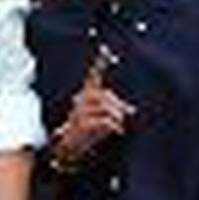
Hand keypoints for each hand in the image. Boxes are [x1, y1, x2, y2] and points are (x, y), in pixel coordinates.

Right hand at [49, 50, 131, 168]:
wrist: (67, 149)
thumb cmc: (85, 132)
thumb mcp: (100, 117)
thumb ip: (114, 110)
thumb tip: (131, 109)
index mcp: (85, 97)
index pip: (93, 77)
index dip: (99, 63)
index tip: (105, 49)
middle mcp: (80, 103)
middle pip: (105, 95)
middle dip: (118, 105)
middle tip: (127, 113)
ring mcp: (79, 114)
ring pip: (106, 107)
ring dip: (117, 116)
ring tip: (120, 124)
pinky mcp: (81, 125)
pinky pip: (104, 121)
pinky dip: (114, 125)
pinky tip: (117, 130)